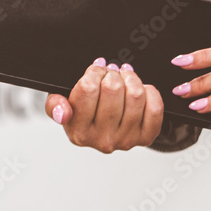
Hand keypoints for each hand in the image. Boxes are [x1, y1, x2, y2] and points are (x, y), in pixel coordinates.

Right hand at [45, 58, 164, 152]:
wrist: (106, 130)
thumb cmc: (83, 112)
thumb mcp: (62, 105)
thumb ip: (55, 105)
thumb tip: (63, 113)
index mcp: (78, 132)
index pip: (88, 89)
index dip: (94, 72)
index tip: (96, 69)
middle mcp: (102, 141)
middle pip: (113, 89)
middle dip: (112, 73)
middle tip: (111, 72)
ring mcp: (126, 141)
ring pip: (136, 95)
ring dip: (131, 79)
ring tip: (125, 77)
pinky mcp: (145, 138)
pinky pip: (155, 108)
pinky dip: (150, 92)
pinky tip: (141, 89)